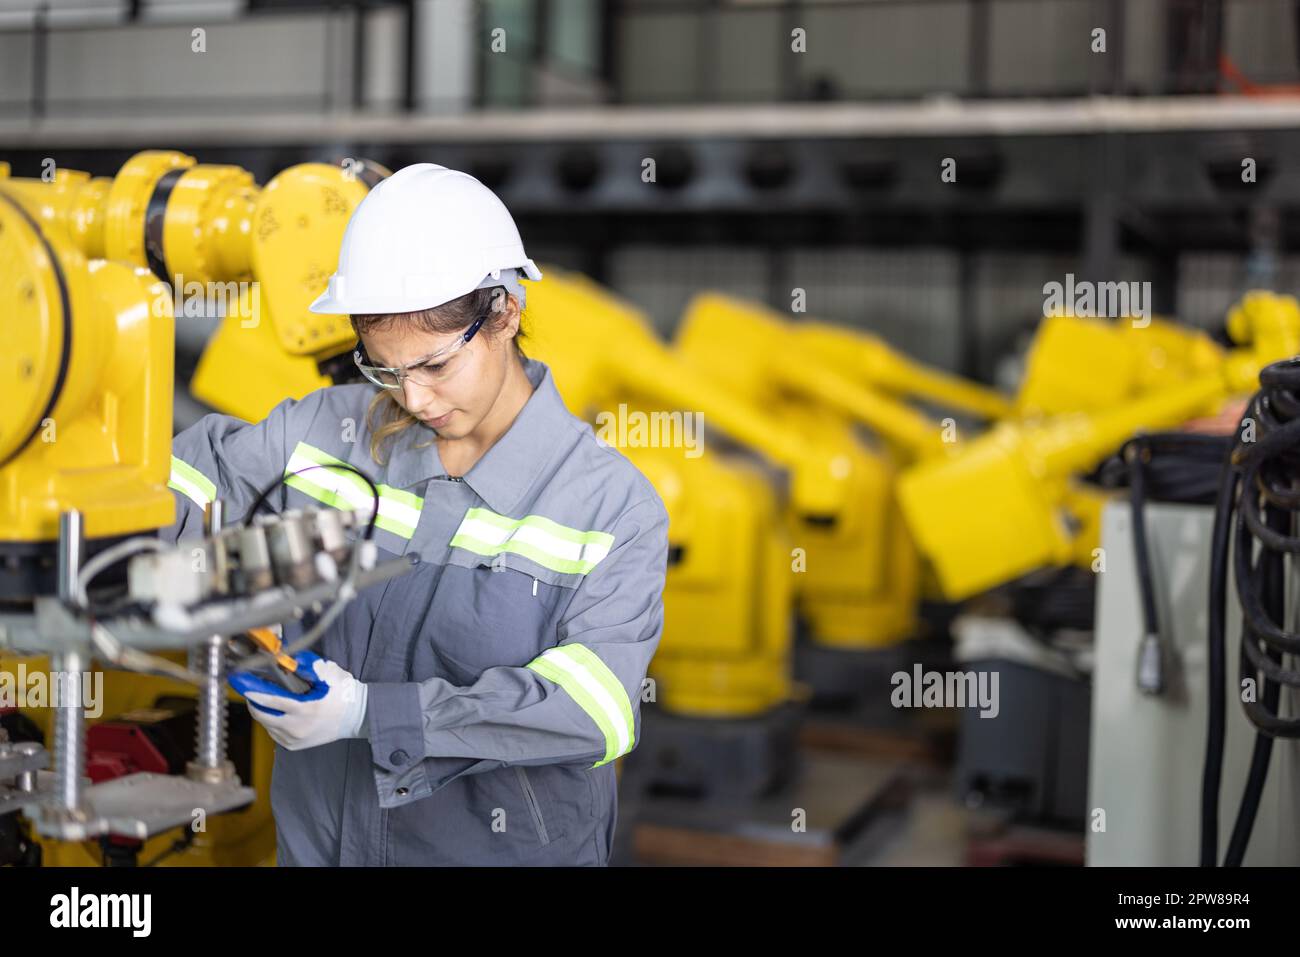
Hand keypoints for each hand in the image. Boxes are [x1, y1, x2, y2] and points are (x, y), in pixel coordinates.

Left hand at [236, 653, 368, 750]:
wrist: (357, 718)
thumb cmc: (345, 695)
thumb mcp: (330, 675)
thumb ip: (310, 667)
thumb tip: (290, 660)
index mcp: (305, 710)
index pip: (272, 701)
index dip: (255, 694)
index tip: (245, 688)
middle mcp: (297, 728)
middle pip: (263, 716)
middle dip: (254, 704)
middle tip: (251, 692)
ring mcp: (295, 739)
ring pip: (267, 725)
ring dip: (263, 712)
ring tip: (264, 701)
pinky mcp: (295, 745)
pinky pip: (274, 733)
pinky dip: (271, 722)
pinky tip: (275, 713)